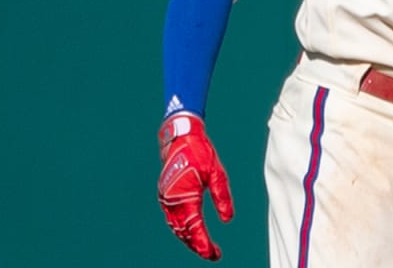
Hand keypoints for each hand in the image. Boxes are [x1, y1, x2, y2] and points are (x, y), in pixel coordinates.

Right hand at [157, 113, 233, 260]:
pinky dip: (181, 229)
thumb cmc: (201, 153)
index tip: (213, 254)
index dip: (204, 244)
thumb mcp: (217, 173)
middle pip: (184, 232)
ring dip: (189, 239)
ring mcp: (166, 199)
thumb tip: (228, 220)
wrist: (180, 138)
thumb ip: (222, 197)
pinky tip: (191, 233)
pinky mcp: (165, 196)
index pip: (195, 228)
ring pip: (176, 227)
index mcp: (186, 196)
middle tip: (212, 255)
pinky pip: (172, 219)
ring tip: (204, 248)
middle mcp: (172, 201)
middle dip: (197, 245)